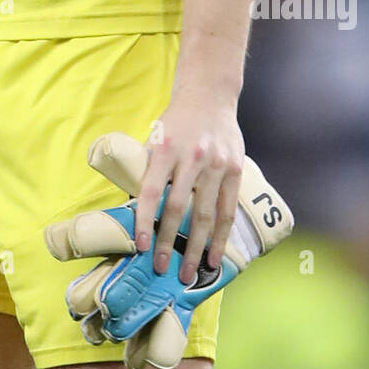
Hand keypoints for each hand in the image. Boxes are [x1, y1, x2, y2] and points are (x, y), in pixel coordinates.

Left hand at [133, 96, 244, 286]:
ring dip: (197, 248)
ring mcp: (216, 164)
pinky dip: (222, 237)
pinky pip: (228, 209)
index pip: (150, 191)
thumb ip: (147, 170)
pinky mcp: (235, 169)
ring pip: (206, 214)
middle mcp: (192, 157)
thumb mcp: (154, 138)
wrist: (209, 95)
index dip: (143, 221)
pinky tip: (215, 257)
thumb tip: (133, 210)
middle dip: (169, 243)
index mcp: (165, 149)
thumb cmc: (175, 122)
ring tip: (189, 273)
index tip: (140, 247)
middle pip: (178, 208)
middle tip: (162, 269)